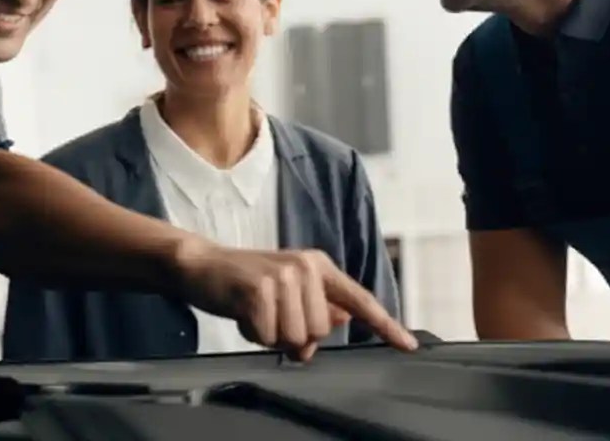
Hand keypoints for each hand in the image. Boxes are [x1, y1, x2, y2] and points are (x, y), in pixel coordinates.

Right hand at [174, 241, 417, 359]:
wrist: (201, 264)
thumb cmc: (244, 282)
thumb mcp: (286, 291)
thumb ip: (316, 307)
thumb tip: (341, 319)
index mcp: (318, 266)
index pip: (358, 299)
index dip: (385, 325)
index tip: (408, 345)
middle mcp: (306, 267)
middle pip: (320, 332)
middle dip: (292, 335)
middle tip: (269, 317)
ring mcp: (283, 276)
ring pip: (295, 338)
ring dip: (271, 335)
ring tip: (254, 313)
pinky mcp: (259, 289)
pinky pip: (268, 335)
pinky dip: (252, 334)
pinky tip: (242, 314)